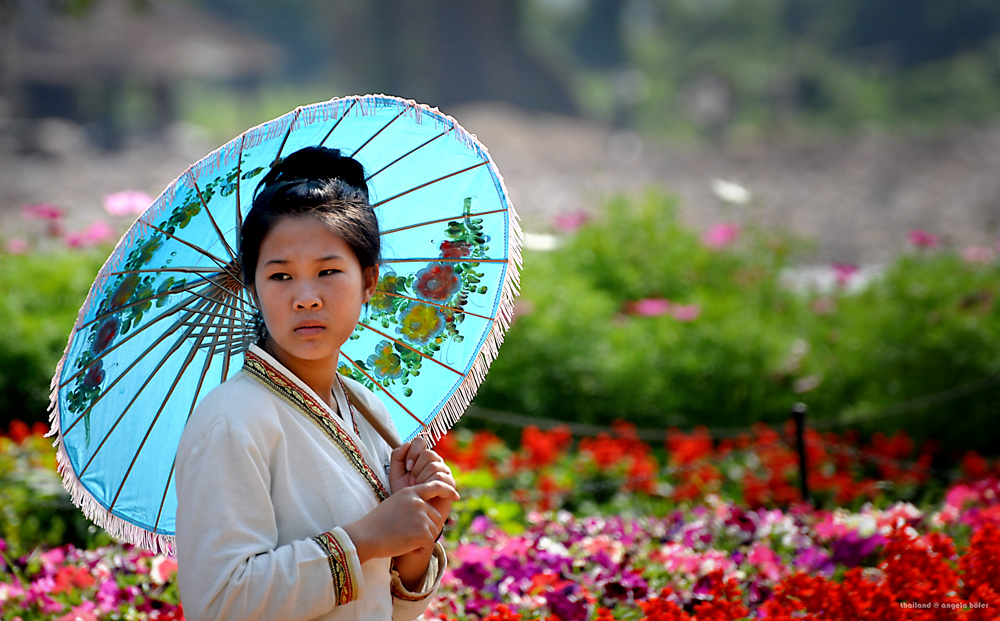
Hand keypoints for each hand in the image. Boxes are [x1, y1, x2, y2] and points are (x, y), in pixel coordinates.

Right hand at [342, 481, 458, 562]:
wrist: (365, 536)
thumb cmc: (375, 524)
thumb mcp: (394, 504)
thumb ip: (411, 504)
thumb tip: (427, 512)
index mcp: (410, 492)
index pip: (435, 486)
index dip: (447, 490)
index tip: (456, 495)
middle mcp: (419, 502)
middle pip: (435, 517)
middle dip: (425, 528)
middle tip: (405, 534)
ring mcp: (422, 516)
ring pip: (432, 531)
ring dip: (421, 540)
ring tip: (403, 540)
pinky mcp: (423, 532)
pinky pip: (429, 543)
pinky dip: (420, 550)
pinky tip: (407, 548)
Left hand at [389, 438, 456, 527]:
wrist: (413, 515)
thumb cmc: (405, 494)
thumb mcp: (396, 474)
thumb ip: (397, 457)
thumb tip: (407, 444)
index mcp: (421, 457)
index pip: (420, 442)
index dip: (412, 452)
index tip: (407, 467)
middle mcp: (435, 462)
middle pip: (428, 453)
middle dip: (417, 468)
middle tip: (412, 481)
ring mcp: (444, 472)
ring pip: (434, 465)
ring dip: (422, 478)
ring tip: (418, 488)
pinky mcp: (450, 484)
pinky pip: (440, 477)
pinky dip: (430, 484)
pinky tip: (426, 491)